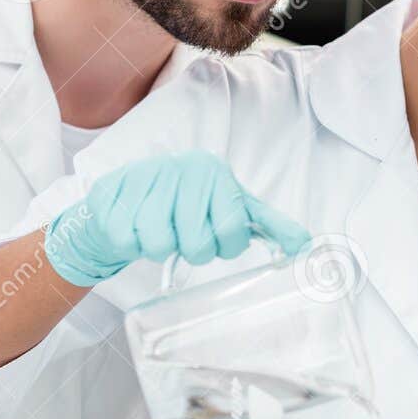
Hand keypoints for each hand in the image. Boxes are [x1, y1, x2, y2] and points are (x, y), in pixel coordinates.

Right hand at [44, 151, 309, 286]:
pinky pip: (127, 242)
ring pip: (160, 245)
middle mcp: (181, 169)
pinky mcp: (112, 192)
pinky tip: (133, 228)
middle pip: (197, 243)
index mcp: (214, 172)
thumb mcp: (231, 208)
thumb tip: (305, 244)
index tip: (214, 235)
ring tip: (158, 232)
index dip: (223, 246)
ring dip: (159, 249)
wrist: (128, 196)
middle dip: (191, 250)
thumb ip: (268, 225)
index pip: (233, 230)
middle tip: (183, 237)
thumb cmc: (185, 205)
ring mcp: (145, 177)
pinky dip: (130, 246)